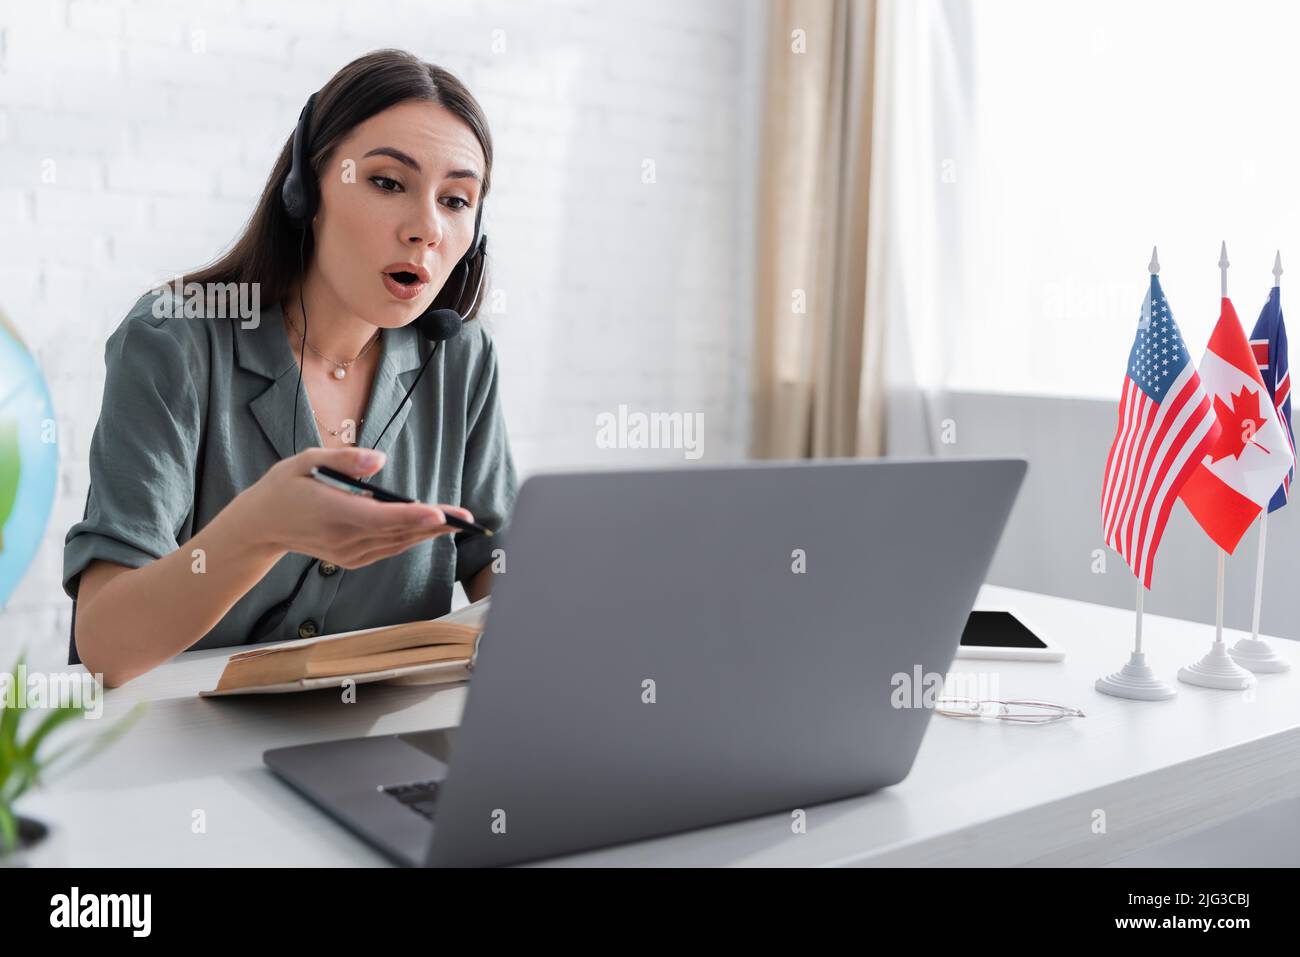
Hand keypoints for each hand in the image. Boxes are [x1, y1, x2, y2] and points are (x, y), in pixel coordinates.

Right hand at [237, 446, 473, 569]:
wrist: (260, 526)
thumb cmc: (285, 486)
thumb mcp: (305, 460)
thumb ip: (344, 459)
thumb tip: (380, 460)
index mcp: (333, 513)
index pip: (379, 517)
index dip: (411, 517)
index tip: (439, 514)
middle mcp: (343, 539)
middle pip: (397, 532)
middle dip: (435, 524)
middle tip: (467, 517)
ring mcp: (348, 553)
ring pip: (397, 543)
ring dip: (428, 533)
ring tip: (459, 521)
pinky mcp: (351, 559)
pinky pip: (388, 549)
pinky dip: (410, 539)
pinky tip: (430, 529)